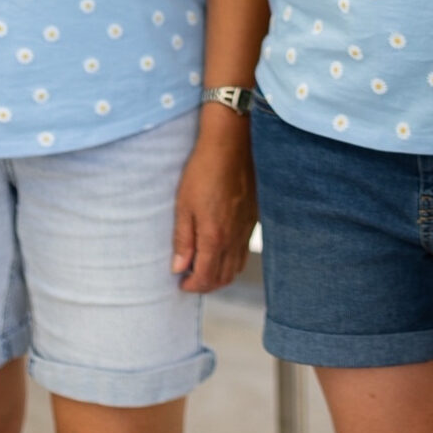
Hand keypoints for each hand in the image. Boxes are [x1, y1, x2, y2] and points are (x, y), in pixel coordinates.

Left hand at [170, 114, 254, 292]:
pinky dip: (232, 260)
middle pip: (223, 277)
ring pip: (236, 267)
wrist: (231, 146)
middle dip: (205, 285)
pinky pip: (244, 251)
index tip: (180, 283)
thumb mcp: (183, 205)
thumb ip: (182, 239)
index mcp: (215, 237)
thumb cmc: (203, 172)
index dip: (192, 286)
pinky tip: (220, 249)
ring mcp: (246, 229)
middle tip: (190, 278)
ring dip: (220, 274)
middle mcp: (234, 238)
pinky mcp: (253, 219)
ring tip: (203, 266)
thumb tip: (178, 267)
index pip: (206, 277)